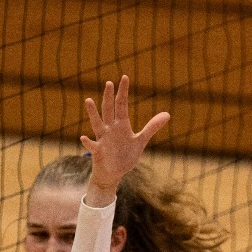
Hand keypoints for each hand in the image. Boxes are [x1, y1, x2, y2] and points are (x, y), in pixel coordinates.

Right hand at [80, 76, 170, 200]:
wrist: (113, 174)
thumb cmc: (125, 156)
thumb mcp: (140, 141)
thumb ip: (151, 127)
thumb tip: (167, 114)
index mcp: (121, 125)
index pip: (121, 105)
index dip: (122, 92)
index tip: (124, 77)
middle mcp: (110, 129)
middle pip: (109, 110)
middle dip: (109, 97)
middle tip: (109, 83)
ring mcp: (103, 139)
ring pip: (97, 123)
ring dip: (93, 113)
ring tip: (89, 100)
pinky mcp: (98, 152)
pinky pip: (92, 146)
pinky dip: (88, 142)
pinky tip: (83, 137)